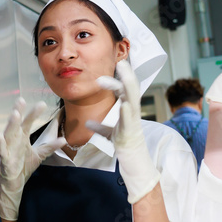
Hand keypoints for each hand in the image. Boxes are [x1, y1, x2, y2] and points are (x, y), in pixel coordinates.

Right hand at [0, 99, 64, 220]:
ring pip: (8, 134)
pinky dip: (0, 144)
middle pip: (16, 124)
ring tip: (15, 114)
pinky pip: (2, 151)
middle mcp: (14, 140)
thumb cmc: (23, 166)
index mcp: (22, 137)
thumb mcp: (39, 155)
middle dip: (18, 112)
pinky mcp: (5, 160)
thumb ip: (50, 147)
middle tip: (21, 101)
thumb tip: (64, 139)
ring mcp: (8, 149)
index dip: (33, 113)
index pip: (27, 122)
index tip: (41, 103)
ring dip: (11, 124)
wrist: (15, 183)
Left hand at [93, 60, 160, 203]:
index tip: (109, 68)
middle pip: (131, 88)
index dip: (118, 77)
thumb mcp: (109, 133)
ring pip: (133, 98)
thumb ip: (99, 126)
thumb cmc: (123, 144)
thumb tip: (87, 121)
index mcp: (127, 108)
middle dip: (127, 74)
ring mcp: (133, 120)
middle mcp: (132, 111)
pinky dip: (127, 111)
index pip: (123, 88)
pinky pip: (130, 120)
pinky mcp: (131, 132)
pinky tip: (123, 104)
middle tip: (120, 61)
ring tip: (123, 71)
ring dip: (128, 84)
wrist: (134, 161)